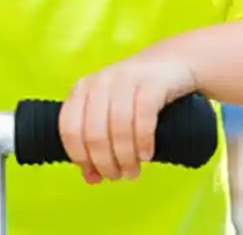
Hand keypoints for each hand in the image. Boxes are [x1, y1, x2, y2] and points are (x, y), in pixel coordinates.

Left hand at [58, 48, 197, 183]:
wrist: (173, 63)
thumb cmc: (136, 94)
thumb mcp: (110, 112)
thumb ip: (97, 141)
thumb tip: (91, 178)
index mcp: (82, 89)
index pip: (69, 129)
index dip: (79, 158)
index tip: (94, 174)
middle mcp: (100, 82)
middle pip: (94, 134)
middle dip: (105, 164)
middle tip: (117, 177)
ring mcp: (126, 79)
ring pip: (118, 128)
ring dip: (125, 158)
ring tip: (132, 172)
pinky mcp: (152, 82)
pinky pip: (143, 117)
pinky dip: (143, 141)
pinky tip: (146, 154)